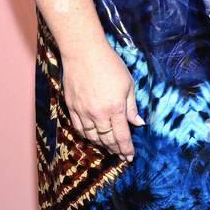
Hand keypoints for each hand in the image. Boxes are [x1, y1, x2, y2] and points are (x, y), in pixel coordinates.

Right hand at [61, 42, 144, 161]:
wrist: (83, 52)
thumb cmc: (110, 65)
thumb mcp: (128, 84)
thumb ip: (132, 107)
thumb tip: (138, 124)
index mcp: (116, 108)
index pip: (122, 136)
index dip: (126, 149)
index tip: (130, 157)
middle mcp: (98, 113)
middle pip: (107, 139)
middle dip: (115, 150)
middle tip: (121, 155)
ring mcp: (83, 111)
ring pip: (92, 136)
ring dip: (102, 144)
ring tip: (109, 147)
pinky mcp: (71, 107)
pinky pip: (79, 128)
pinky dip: (87, 135)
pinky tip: (93, 137)